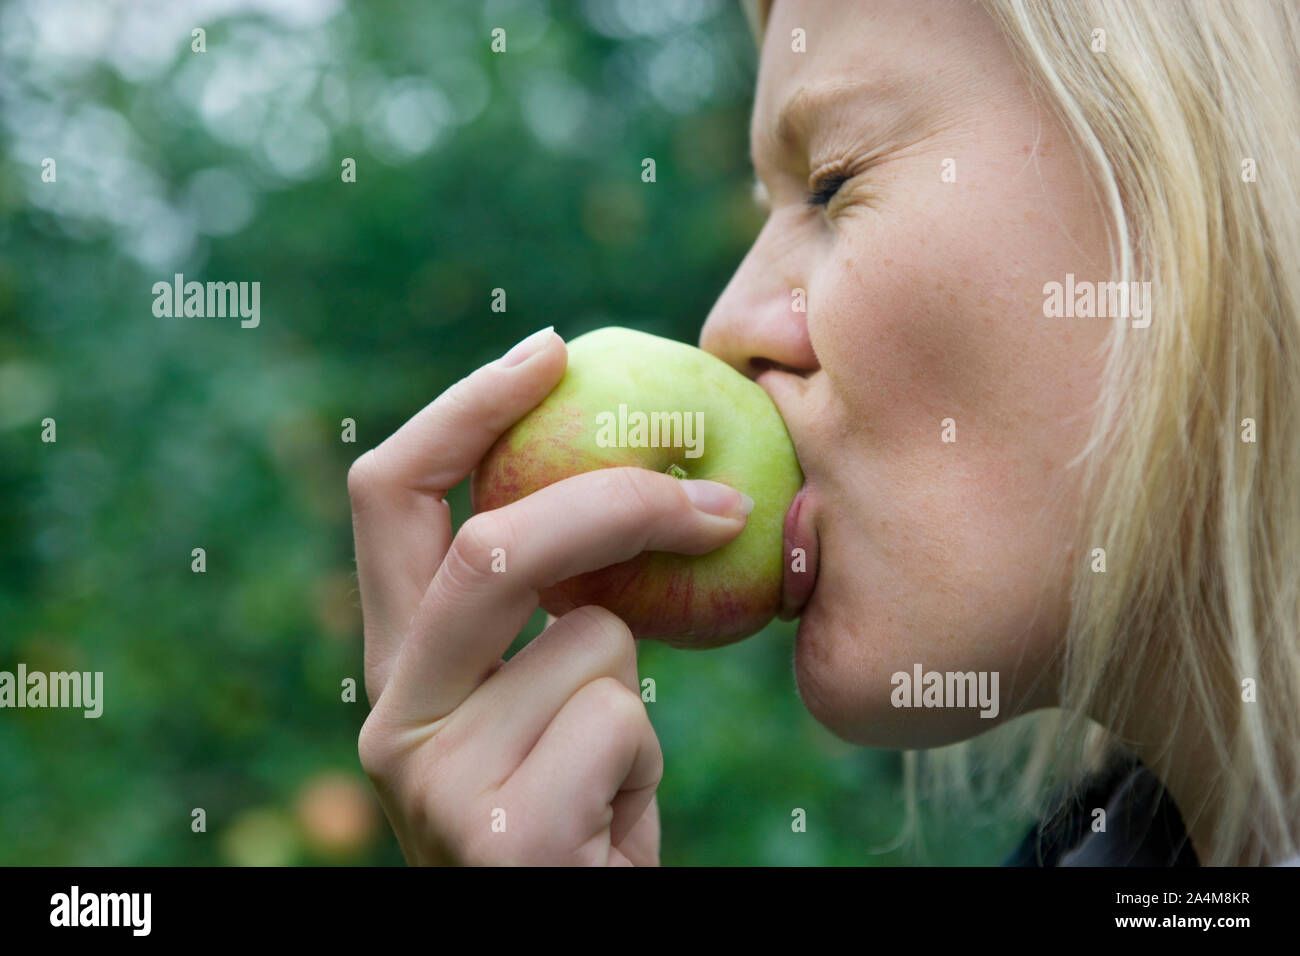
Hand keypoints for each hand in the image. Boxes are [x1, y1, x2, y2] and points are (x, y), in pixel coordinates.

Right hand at [347, 328, 751, 864]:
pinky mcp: (502, 833)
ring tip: (608, 760)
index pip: (389, 497)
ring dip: (638, 683)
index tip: (553, 351)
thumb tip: (643, 470)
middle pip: (489, 545)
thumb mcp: (544, 692)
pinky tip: (611, 817)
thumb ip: (550, 603)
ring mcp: (436, 778)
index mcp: (396, 662)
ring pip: (589, 639)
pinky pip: (624, 724)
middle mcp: (389, 712)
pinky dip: (648, 758)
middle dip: (615, 501)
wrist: (569, 933)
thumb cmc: (577, 804)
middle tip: (711, 495)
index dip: (465, 409)